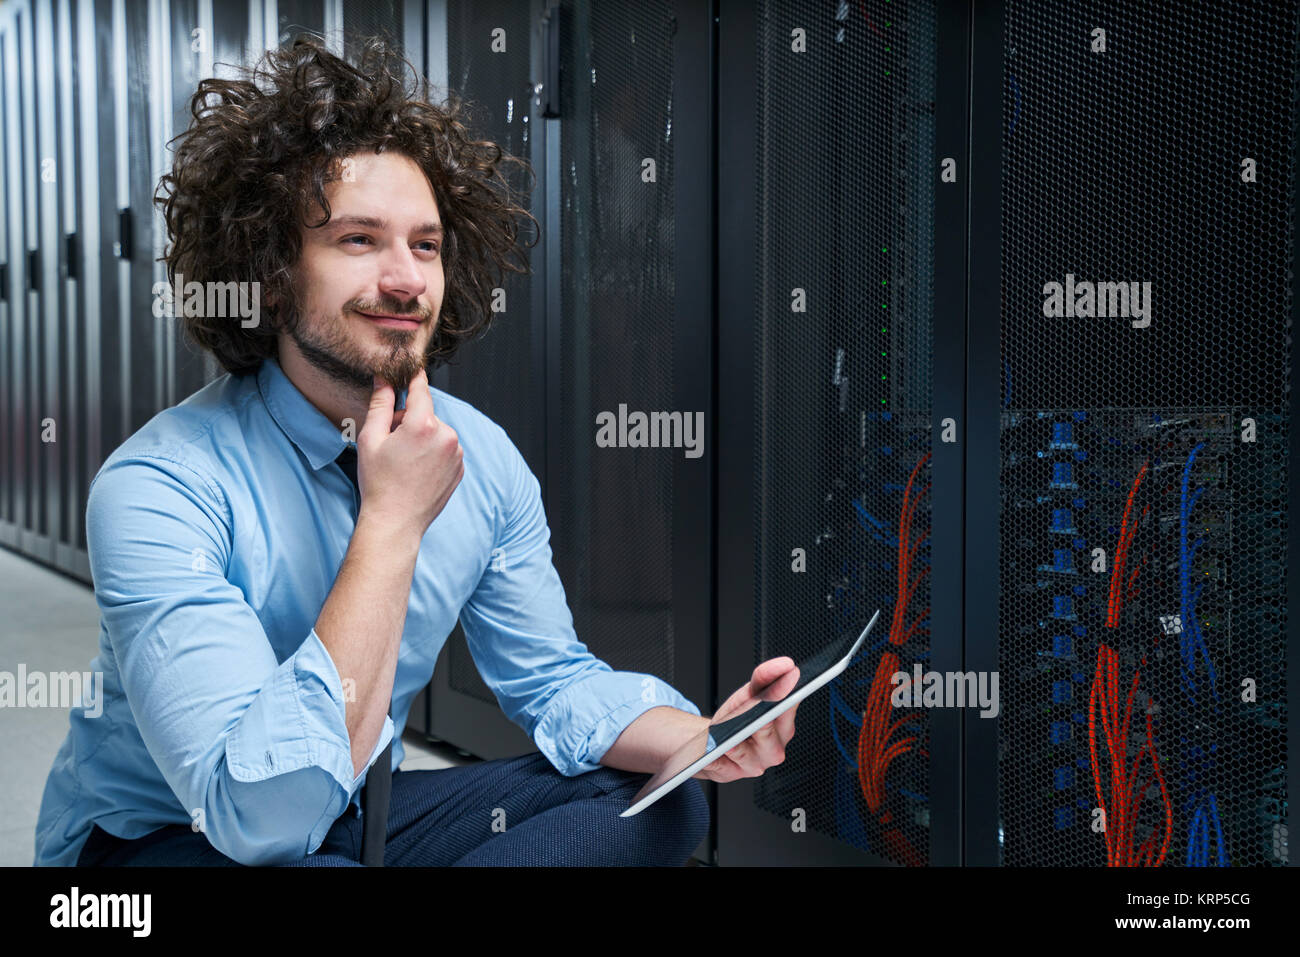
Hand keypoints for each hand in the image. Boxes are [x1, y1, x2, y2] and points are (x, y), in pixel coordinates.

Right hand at [357, 367, 463, 534]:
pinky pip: (445, 449)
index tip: (412, 367)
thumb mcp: (370, 438)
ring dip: (422, 437)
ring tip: (404, 461)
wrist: (396, 522)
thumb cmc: (378, 482)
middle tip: (390, 443)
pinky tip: (417, 471)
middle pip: (426, 413)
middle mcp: (446, 436)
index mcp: (423, 425)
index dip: (414, 378)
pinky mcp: (461, 468)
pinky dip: (432, 453)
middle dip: (409, 420)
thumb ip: (379, 404)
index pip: (421, 390)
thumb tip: (384, 380)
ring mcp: (457, 453)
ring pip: (436, 432)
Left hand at [694, 657, 798, 783]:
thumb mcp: (748, 695)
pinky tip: (710, 754)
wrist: (714, 745)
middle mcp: (774, 748)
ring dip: (736, 747)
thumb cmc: (734, 719)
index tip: (789, 678)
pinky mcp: (732, 774)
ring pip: (746, 755)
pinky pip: (722, 766)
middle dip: (762, 725)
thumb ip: (764, 678)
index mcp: (784, 726)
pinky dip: (715, 760)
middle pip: (768, 734)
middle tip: (759, 717)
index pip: (789, 707)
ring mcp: (755, 764)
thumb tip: (785, 665)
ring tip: (728, 742)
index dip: (786, 693)